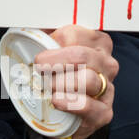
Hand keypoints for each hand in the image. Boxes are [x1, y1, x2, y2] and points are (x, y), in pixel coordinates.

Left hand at [33, 24, 117, 138]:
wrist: (67, 109)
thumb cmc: (60, 73)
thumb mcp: (54, 50)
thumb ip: (46, 36)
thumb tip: (30, 27)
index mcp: (97, 42)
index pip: (73, 35)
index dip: (52, 45)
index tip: (40, 57)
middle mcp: (107, 63)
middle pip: (81, 55)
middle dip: (54, 63)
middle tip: (39, 70)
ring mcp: (108, 88)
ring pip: (88, 79)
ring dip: (60, 83)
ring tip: (48, 87)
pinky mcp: (105, 111)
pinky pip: (90, 106)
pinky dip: (70, 103)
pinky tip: (57, 101)